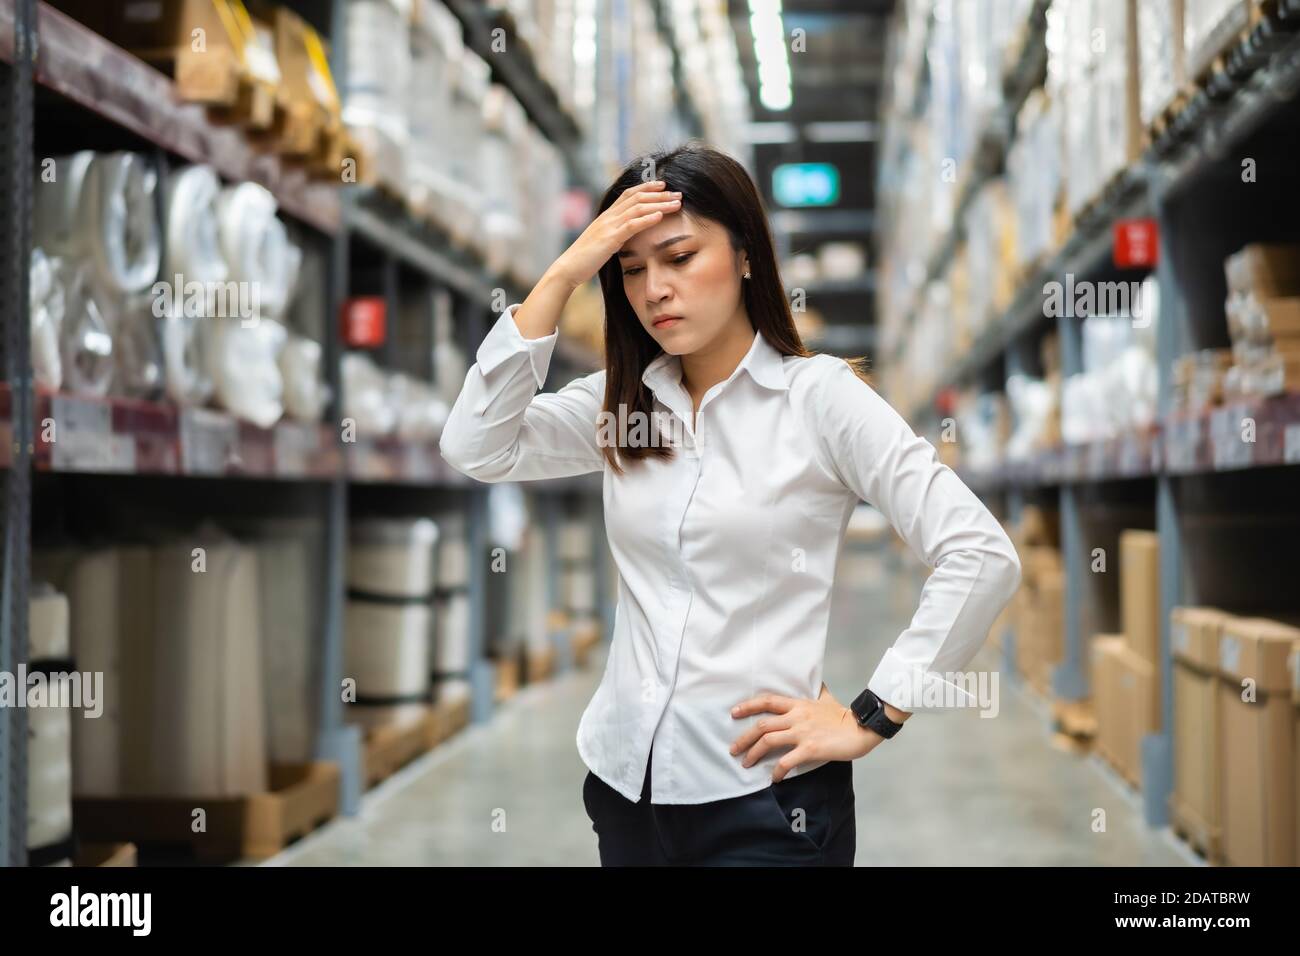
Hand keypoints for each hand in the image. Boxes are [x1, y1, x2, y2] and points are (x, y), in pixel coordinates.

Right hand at [548, 181, 682, 289]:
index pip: (629, 194)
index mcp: (606, 216)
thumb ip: (614, 234)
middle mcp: (608, 216)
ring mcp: (608, 226)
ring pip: (638, 208)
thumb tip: (626, 234)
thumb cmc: (585, 259)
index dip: (647, 187)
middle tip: (678, 193)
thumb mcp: (601, 241)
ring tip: (677, 203)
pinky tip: (661, 216)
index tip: (664, 186)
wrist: (568, 268)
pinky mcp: (610, 239)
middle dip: (660, 194)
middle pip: (637, 197)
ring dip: (660, 204)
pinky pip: (631, 225)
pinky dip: (647, 219)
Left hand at [729, 683, 884, 781]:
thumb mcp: (827, 698)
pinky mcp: (810, 749)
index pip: (767, 701)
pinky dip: (777, 770)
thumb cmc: (844, 716)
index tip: (734, 712)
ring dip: (754, 753)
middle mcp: (796, 717)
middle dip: (744, 737)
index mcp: (798, 705)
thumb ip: (817, 692)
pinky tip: (774, 778)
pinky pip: (786, 761)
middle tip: (733, 749)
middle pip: (762, 724)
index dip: (748, 705)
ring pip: (769, 740)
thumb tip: (816, 683)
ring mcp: (802, 733)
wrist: (861, 728)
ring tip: (746, 763)